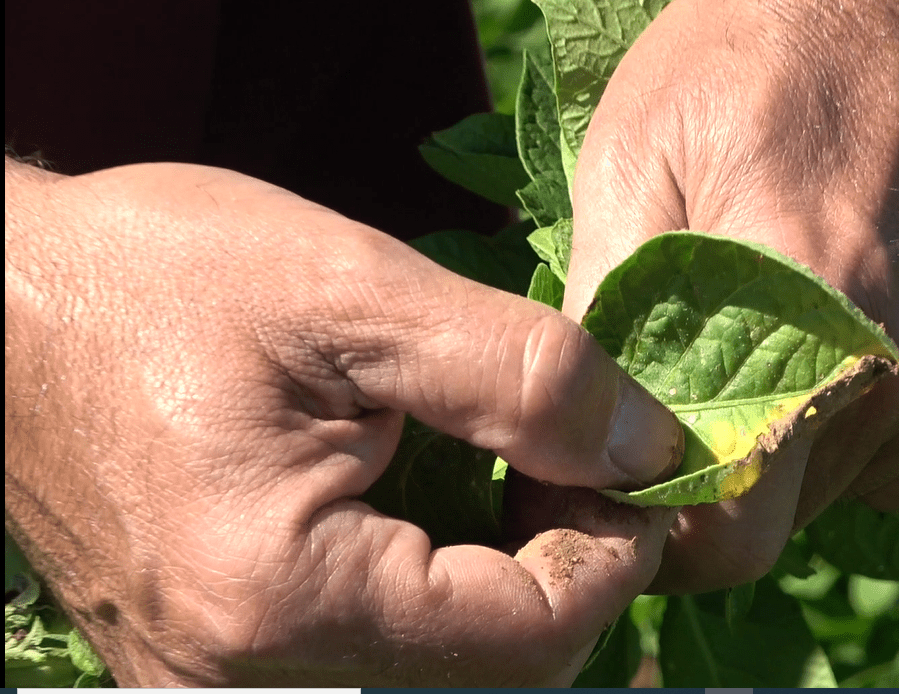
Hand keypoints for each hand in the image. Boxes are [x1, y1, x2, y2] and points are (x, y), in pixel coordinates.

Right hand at [4, 161, 682, 684]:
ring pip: (440, 662)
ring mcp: (221, 681)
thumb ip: (522, 376)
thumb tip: (652, 449)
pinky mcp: (216, 655)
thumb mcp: (354, 296)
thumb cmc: (152, 280)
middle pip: (490, 667)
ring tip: (503, 451)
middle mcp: (242, 680)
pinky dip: (439, 574)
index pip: (527, 639)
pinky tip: (437, 484)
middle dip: (565, 559)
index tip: (638, 459)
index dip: (615, 552)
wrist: (1, 304)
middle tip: (573, 446)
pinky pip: (376, 645)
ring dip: (508, 567)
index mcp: (280, 599)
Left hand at [563, 0, 898, 591]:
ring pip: (854, 488)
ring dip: (803, 445)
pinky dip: (875, 426)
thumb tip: (578, 460)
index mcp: (806, 322)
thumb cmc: (748, 63)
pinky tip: (854, 336)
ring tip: (785, 333)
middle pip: (789, 518)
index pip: (733, 537)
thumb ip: (610, 326)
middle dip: (728, 477)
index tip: (632, 488)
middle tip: (703, 381)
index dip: (667, 534)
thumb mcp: (633, 165)